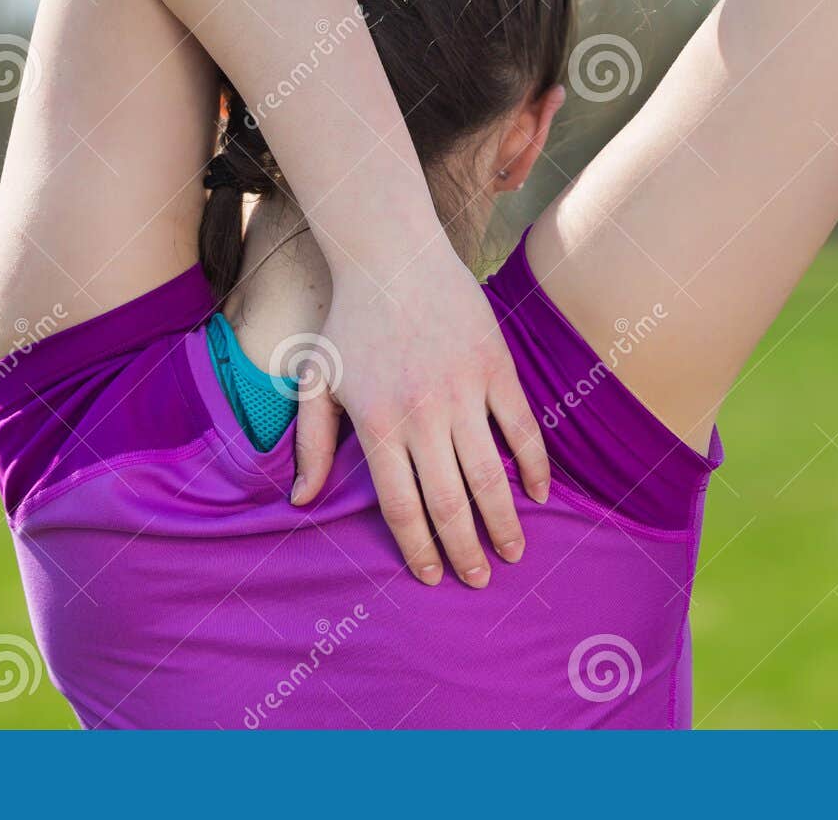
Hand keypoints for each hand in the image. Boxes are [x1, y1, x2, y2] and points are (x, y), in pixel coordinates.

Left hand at [291, 249, 549, 588]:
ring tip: (513, 553)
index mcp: (377, 423)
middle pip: (449, 501)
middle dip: (466, 549)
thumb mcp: (316, 383)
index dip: (420, 548)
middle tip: (479, 581)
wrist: (391, 256)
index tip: (432, 576)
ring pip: (490, 473)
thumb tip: (298, 503)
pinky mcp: (497, 368)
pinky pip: (522, 428)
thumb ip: (309, 446)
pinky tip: (539, 494)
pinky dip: (535, 465)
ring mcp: (464, 391)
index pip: (403, 505)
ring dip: (505, 521)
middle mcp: (423, 414)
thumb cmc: (349, 321)